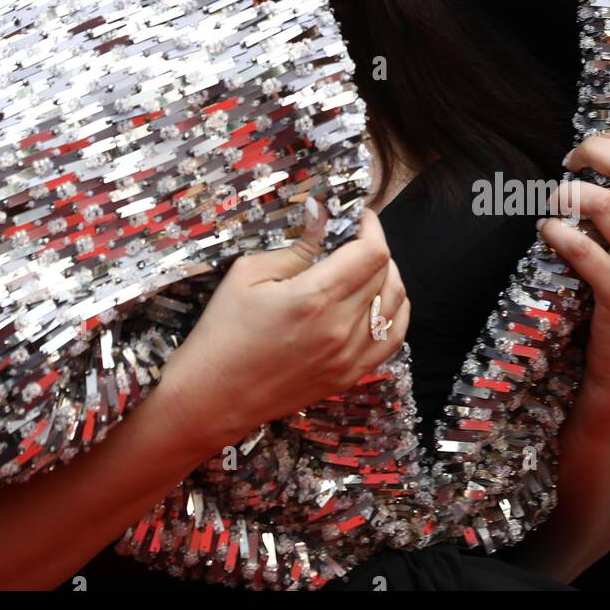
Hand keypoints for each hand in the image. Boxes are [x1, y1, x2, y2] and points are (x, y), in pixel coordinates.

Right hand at [163, 200, 410, 448]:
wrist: (214, 396)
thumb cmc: (223, 331)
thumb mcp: (248, 274)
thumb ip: (295, 246)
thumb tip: (321, 213)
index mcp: (315, 298)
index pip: (371, 253)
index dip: (371, 227)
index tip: (359, 216)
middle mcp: (341, 328)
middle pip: (385, 274)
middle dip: (375, 247)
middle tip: (354, 238)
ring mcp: (350, 357)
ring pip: (396, 304)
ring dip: (387, 277)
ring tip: (365, 266)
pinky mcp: (350, 376)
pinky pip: (392, 338)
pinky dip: (394, 312)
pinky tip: (379, 299)